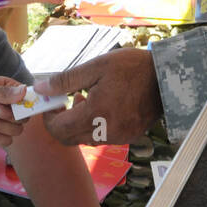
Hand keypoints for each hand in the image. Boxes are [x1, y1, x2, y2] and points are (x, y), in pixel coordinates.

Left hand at [0, 78, 26, 146]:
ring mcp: (2, 122)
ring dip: (1, 126)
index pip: (27, 98)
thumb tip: (24, 90)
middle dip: (9, 115)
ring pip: (17, 130)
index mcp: (7, 91)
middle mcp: (7, 107)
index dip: (26, 103)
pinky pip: (8, 141)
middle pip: (24, 116)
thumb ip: (4, 93)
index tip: (19, 106)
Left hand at [34, 49, 161, 145]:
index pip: (58, 129)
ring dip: (77, 124)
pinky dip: (93, 126)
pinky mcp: (128, 137)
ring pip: (84, 139)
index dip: (48, 117)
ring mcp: (118, 137)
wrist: (166, 76)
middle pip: (69, 139)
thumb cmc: (131, 67)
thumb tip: (40, 89)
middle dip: (60, 122)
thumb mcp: (95, 67)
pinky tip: (101, 106)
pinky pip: (101, 138)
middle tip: (63, 101)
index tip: (50, 102)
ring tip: (84, 98)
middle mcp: (106, 131)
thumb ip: (65, 80)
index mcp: (95, 114)